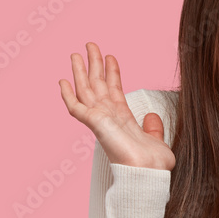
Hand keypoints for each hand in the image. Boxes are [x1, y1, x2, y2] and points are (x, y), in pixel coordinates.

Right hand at [59, 42, 174, 170]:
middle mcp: (109, 117)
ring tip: (76, 53)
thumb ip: (153, 127)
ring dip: (80, 71)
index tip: (110, 57)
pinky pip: (76, 107)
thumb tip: (152, 116)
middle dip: (94, 64)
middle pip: (98, 84)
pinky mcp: (94, 123)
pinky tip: (62, 82)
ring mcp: (100, 119)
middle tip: (90, 45)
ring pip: (85, 90)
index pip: (115, 89)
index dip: (112, 72)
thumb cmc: (152, 163)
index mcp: (123, 119)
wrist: (148, 172)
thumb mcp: (156, 139)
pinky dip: (67, 95)